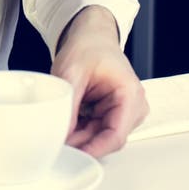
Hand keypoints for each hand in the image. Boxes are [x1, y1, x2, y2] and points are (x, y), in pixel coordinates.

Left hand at [51, 5, 148, 157]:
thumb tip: (61, 134)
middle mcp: (132, 107)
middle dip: (82, 143)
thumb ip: (68, 104)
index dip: (93, 149)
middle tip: (56, 143)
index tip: (73, 154)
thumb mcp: (72, 72)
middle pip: (107, 138)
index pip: (115, 135)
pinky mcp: (113, 113)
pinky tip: (65, 123)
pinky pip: (95, 129)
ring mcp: (123, 111)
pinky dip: (80, 128)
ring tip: (57, 129)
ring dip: (79, 136)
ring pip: (99, 136)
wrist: (92, 35)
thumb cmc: (88, 46)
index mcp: (130, 94)